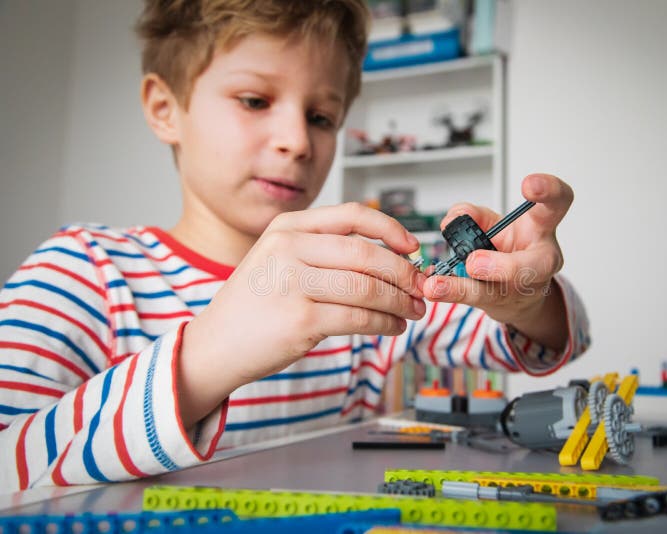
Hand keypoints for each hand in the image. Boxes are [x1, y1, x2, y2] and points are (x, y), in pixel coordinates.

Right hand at [178, 203, 426, 425]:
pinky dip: (386, 323)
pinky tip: (393, 326)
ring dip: (400, 301)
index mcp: (287, 227)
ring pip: (368, 287)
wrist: (215, 344)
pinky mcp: (300, 321)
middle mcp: (288, 248)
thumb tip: (393, 257)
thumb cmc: (255, 304)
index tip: (413, 247)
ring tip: (413, 310)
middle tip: (422, 287)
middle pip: (367, 253)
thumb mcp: (279, 259)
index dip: (391, 230)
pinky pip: (360, 318)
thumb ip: (325, 250)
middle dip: (404, 272)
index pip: (353, 216)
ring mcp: (293, 284)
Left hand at [422, 174, 572, 346]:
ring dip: (467, 287)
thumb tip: (453, 221)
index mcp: (542, 227)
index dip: (549, 191)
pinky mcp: (501, 302)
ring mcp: (523, 286)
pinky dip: (452, 292)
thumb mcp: (492, 222)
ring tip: (438, 285)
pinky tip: (434, 289)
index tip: (527, 186)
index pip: (558, 203)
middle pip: (536, 264)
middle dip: (505, 265)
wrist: (517, 288)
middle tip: (474, 261)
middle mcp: (541, 259)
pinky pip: (477, 298)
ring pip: (500, 289)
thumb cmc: (509, 246)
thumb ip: (473, 215)